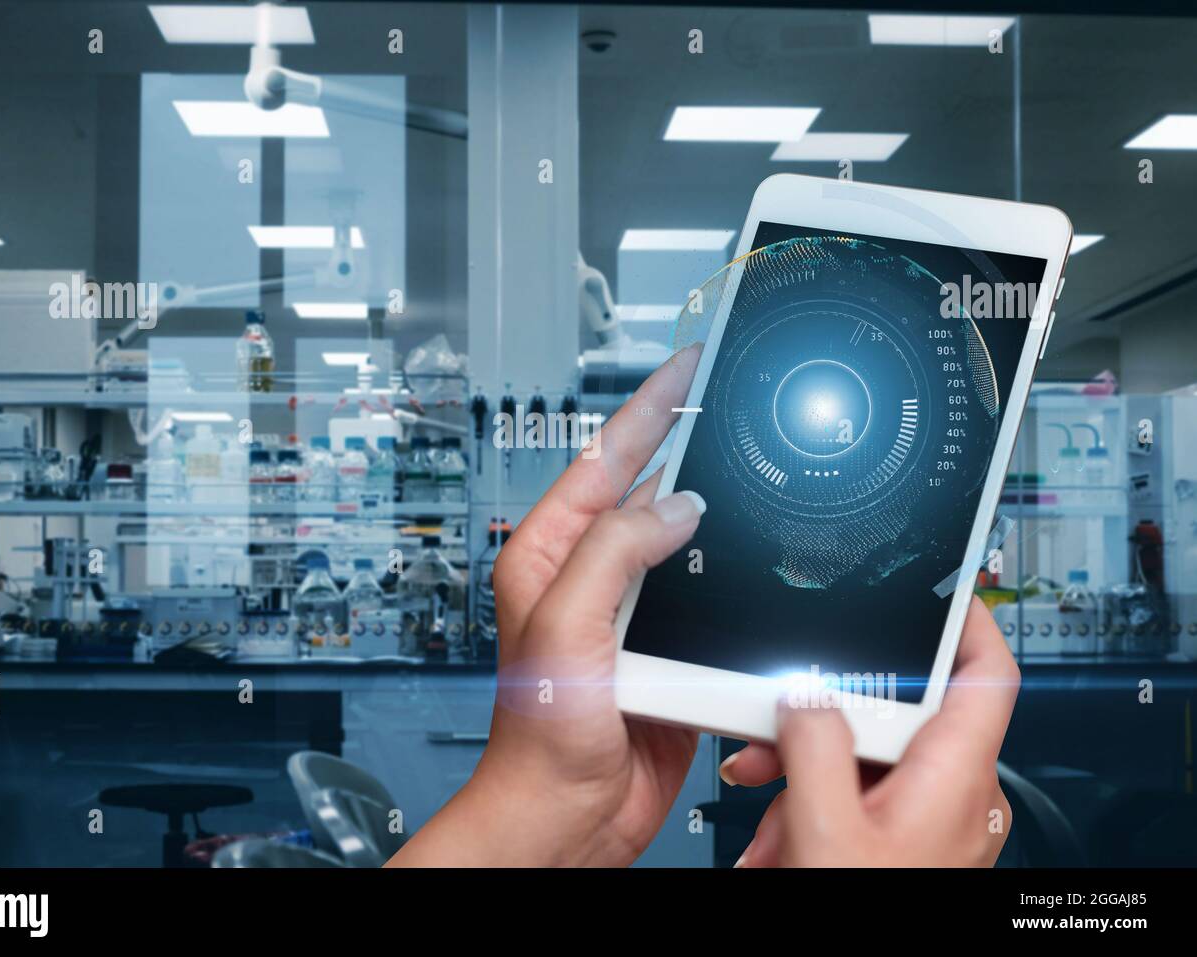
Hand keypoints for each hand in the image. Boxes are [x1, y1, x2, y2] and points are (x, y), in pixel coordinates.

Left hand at [388, 345, 705, 866]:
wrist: (568, 816)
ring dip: (718, 519)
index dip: (648, 409)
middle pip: (651, 492)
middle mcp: (590, 577)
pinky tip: (754, 561)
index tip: (686, 368)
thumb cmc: (537, 736)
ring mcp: (632, 613)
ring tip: (755, 472)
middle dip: (692, 450)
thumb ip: (614, 553)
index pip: (604, 460)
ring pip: (686, 544)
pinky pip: (708, 598)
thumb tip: (673, 505)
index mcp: (549, 555)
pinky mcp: (669, 652)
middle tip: (736, 406)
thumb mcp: (566, 627)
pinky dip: (732, 578)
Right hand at [725, 596, 1019, 866]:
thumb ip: (815, 746)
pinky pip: (863, 797)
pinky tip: (784, 842)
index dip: (968, 620)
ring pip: (868, 759)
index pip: (986, 674)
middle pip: (895, 716)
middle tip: (774, 747)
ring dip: (807, 780)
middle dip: (821, 727)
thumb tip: (804, 694)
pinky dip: (818, 809)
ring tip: (775, 829)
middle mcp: (957, 798)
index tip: (938, 585)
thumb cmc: (863, 916)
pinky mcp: (911, 843)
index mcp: (956, 780)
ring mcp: (934, 822)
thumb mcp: (823, 828)